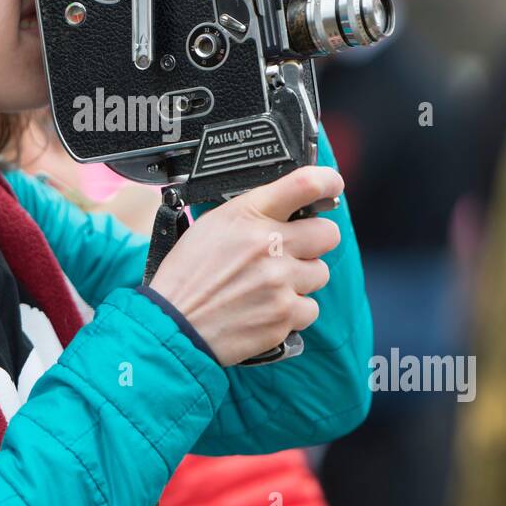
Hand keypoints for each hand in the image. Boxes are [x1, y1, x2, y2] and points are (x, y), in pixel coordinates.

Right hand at [148, 166, 343, 365]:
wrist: (174, 325)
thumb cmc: (188, 276)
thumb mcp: (212, 226)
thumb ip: (253, 215)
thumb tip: (289, 211)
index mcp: (248, 215)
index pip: (304, 184)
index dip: (328, 181)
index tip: (332, 185)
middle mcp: (269, 244)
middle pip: (328, 234)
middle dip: (315, 243)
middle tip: (293, 252)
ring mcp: (280, 281)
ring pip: (320, 273)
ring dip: (302, 280)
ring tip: (270, 286)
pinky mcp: (284, 314)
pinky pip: (311, 308)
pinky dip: (293, 312)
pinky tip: (267, 309)